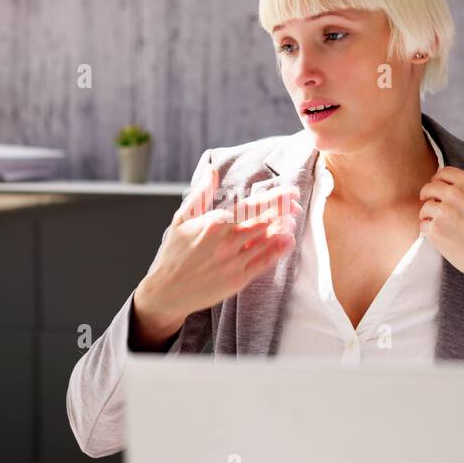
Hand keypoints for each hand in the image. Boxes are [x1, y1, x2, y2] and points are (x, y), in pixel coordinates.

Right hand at [132, 168, 300, 346]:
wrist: (166, 291)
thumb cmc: (174, 253)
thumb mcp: (181, 219)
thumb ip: (200, 194)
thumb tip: (212, 171)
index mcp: (214, 222)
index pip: (252, 206)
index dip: (276, 198)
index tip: (292, 192)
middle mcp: (227, 241)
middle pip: (264, 221)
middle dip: (284, 211)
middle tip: (297, 204)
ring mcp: (234, 261)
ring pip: (267, 241)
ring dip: (283, 228)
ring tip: (294, 219)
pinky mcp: (238, 279)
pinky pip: (264, 262)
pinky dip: (278, 251)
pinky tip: (288, 241)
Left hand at [418, 166, 463, 332]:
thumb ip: (463, 191)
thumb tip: (438, 185)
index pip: (443, 172)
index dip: (438, 181)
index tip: (438, 190)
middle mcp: (455, 193)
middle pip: (429, 187)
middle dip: (429, 197)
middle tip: (435, 209)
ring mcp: (443, 211)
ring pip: (424, 207)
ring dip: (430, 216)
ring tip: (446, 228)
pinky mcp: (435, 230)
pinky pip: (423, 225)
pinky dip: (429, 232)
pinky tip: (445, 239)